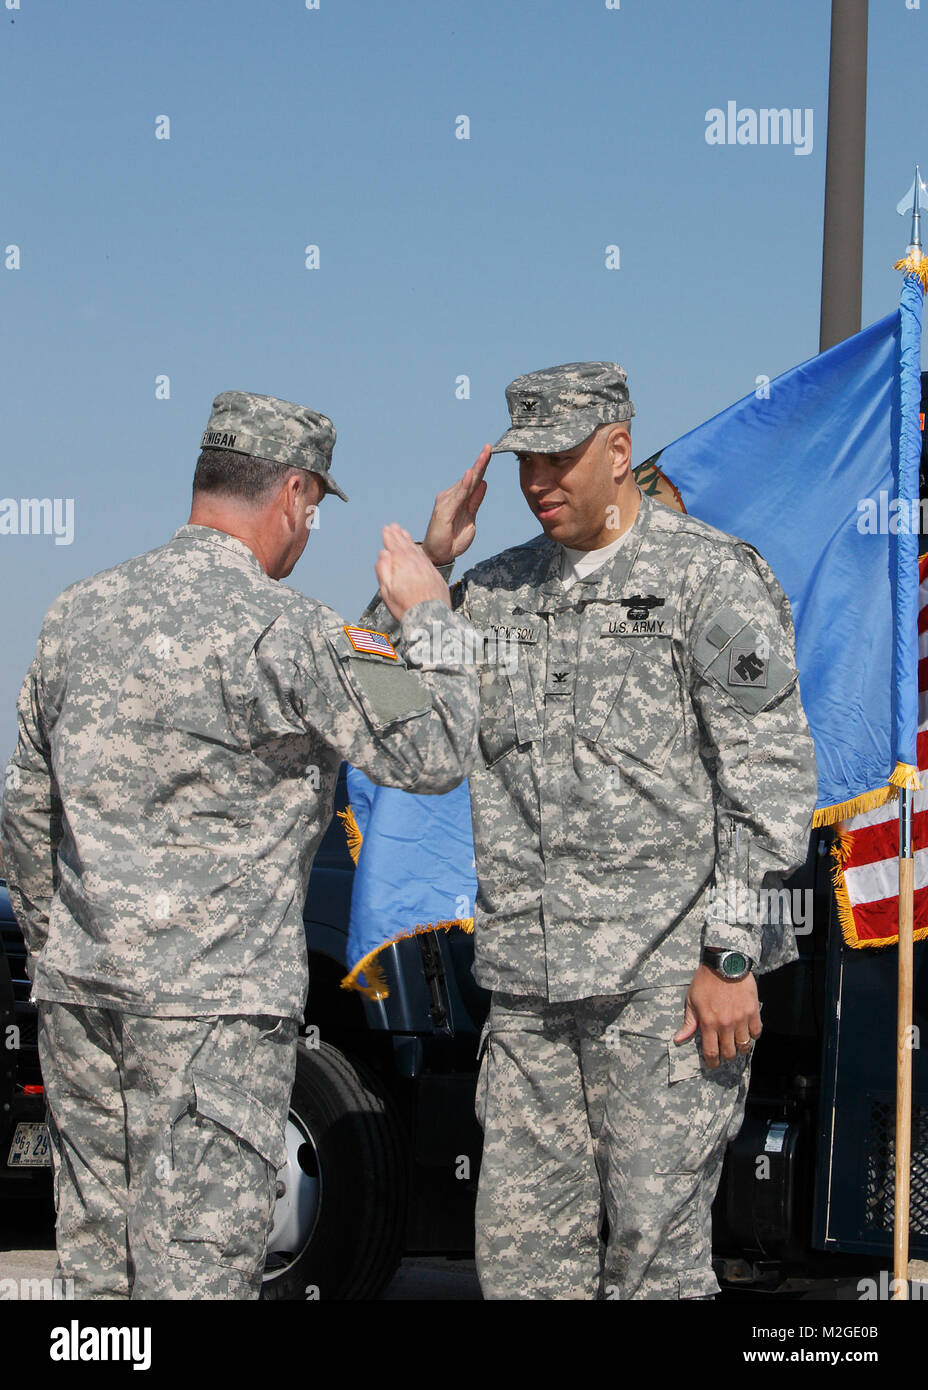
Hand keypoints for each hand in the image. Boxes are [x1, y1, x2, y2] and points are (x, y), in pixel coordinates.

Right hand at [375, 524, 450, 620]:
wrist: (432, 619)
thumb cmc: (406, 608)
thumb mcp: (387, 592)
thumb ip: (384, 570)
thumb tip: (383, 553)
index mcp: (402, 565)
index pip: (394, 546)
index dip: (389, 536)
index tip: (385, 529)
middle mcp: (416, 563)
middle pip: (406, 545)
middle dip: (398, 535)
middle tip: (393, 526)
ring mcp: (427, 568)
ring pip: (417, 550)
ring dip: (409, 540)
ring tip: (403, 533)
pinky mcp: (435, 575)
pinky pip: (426, 558)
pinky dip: (420, 551)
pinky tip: (417, 549)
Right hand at [421, 445, 490, 565]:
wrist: (439, 555)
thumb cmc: (453, 539)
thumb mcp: (470, 519)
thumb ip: (475, 502)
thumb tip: (483, 483)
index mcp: (460, 499)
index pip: (474, 481)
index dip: (482, 467)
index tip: (490, 452)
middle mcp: (452, 497)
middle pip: (470, 478)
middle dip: (481, 462)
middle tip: (489, 447)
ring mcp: (447, 503)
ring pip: (465, 484)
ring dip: (476, 469)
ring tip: (484, 455)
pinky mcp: (444, 511)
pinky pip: (457, 496)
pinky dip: (465, 485)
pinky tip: (471, 475)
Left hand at [673, 964, 761, 1068]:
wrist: (725, 963)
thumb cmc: (705, 981)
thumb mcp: (692, 1001)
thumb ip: (689, 1022)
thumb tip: (678, 1039)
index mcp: (708, 1022)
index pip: (711, 1052)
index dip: (712, 1062)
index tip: (714, 1063)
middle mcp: (725, 1024)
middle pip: (730, 1052)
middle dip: (727, 1056)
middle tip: (726, 1052)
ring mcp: (740, 1019)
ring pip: (744, 1046)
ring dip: (741, 1048)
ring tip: (737, 1044)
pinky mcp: (753, 1012)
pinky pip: (757, 1032)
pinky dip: (753, 1035)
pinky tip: (747, 1031)